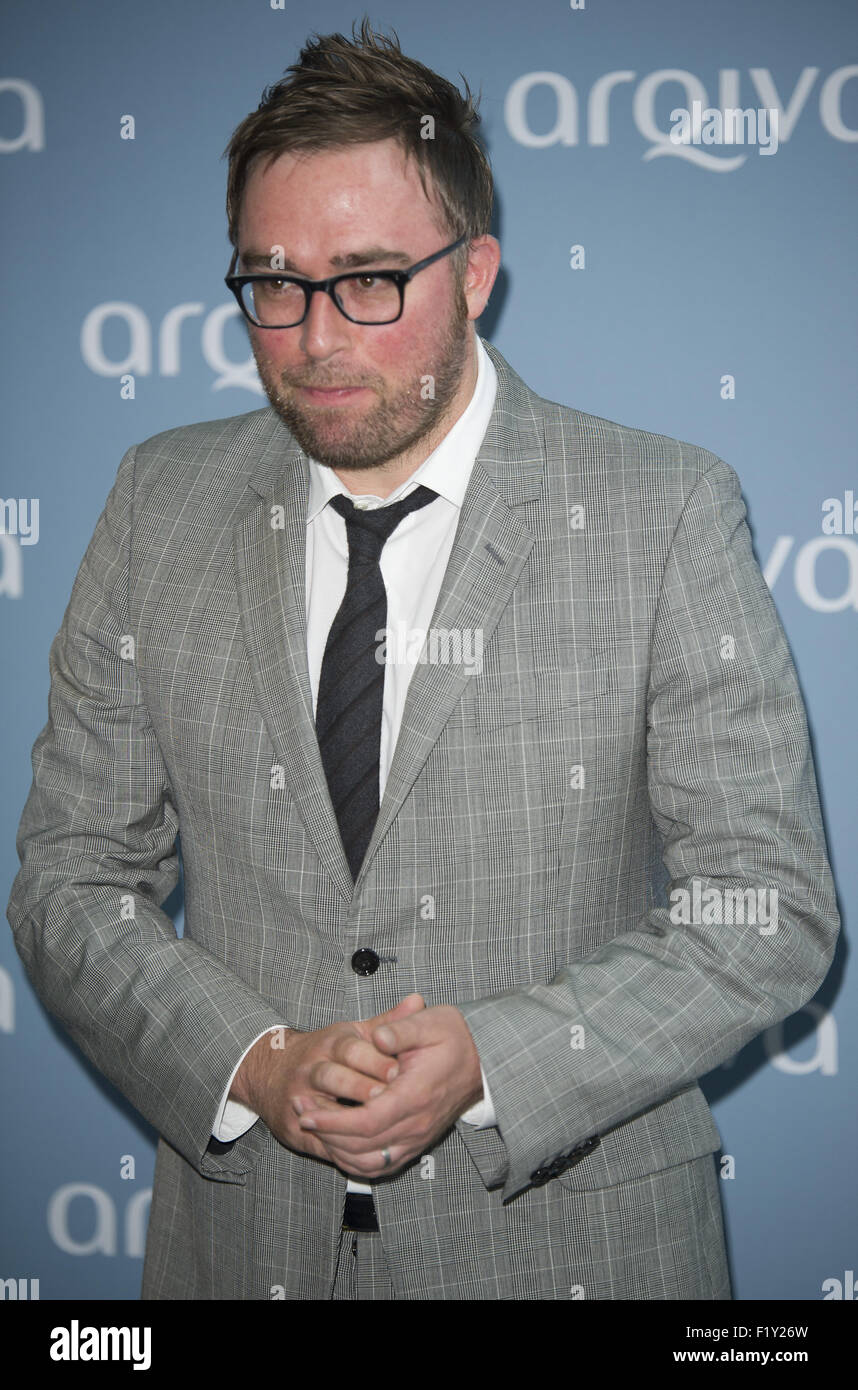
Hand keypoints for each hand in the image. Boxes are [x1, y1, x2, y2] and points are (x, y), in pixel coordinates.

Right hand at [232, 993, 426, 1163]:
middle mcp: (312, 1068)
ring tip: (372, 1128)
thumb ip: (387, 1023)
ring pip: (321, 1109)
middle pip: (334, 1077)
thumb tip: (418, 1001)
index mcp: (331, 1043)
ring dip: (346, 1121)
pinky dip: (336, 1146)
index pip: (351, 1049)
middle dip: (361, 1088)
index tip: (399, 1070)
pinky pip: (316, 1138)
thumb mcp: (355, 1033)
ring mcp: (300, 1097)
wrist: (272, 1073)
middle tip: (387, 1099)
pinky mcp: (294, 1125)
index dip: (375, 1060)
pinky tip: (357, 1149)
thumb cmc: (326, 1053)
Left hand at [296, 1005, 482, 1178]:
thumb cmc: (456, 1038)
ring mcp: (418, 1138)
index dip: (332, 1121)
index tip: (306, 1109)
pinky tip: (337, 1144)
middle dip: (325, 1132)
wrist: (484, 1059)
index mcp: (416, 1096)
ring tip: (314, 1124)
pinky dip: (355, 1162)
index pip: (366, 1121)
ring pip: (369, 1162)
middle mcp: (416, 1125)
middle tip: (300, 1110)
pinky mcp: (417, 1143)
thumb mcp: (431, 1022)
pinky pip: (381, 1165)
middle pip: (361, 1145)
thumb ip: (401, 1028)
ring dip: (336, 1149)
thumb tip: (377, 1035)